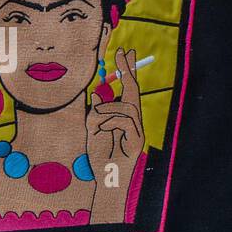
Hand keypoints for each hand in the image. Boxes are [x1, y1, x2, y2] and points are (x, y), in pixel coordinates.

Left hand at [86, 48, 143, 223]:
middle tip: (123, 52)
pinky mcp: (138, 140)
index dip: (126, 71)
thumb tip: (98, 94)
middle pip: (134, 91)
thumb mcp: (92, 129)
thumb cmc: (99, 156)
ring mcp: (138, 130)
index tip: (124, 53)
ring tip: (95, 122)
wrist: (107, 179)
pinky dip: (110, 123)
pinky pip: (125, 120)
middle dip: (128, 70)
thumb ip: (96, 113)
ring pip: (126, 106)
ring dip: (107, 111)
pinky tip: (103, 132)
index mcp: (123, 117)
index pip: (127, 89)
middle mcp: (134, 121)